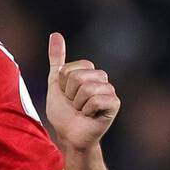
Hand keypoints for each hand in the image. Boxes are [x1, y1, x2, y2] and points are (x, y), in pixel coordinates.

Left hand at [44, 32, 119, 150]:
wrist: (70, 135)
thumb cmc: (63, 112)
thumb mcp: (55, 83)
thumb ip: (56, 59)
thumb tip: (55, 34)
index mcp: (88, 71)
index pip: (69, 69)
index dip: (62, 85)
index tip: (66, 95)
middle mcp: (101, 78)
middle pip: (78, 77)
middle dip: (70, 95)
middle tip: (74, 105)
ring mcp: (109, 90)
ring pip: (86, 88)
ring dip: (78, 104)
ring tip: (81, 111)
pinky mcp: (114, 104)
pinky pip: (96, 100)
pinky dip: (87, 111)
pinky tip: (90, 116)